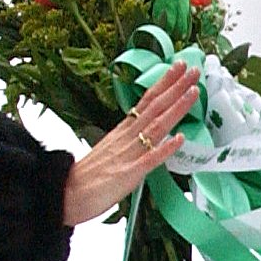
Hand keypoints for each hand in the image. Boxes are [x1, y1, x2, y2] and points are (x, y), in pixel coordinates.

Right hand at [61, 63, 200, 223]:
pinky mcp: (129, 174)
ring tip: (193, 92)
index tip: (179, 67)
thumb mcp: (112, 150)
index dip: (164, 83)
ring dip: (176, 108)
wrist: (67, 194)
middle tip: (193, 70)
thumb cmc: (89, 176)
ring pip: (156, 126)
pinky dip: (165, 148)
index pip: (147, 100)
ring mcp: (128, 154)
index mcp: (123, 130)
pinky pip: (150, 159)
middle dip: (176, 87)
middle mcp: (127, 137)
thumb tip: (149, 135)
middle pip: (155, 107)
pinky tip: (180, 139)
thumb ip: (131, 140)